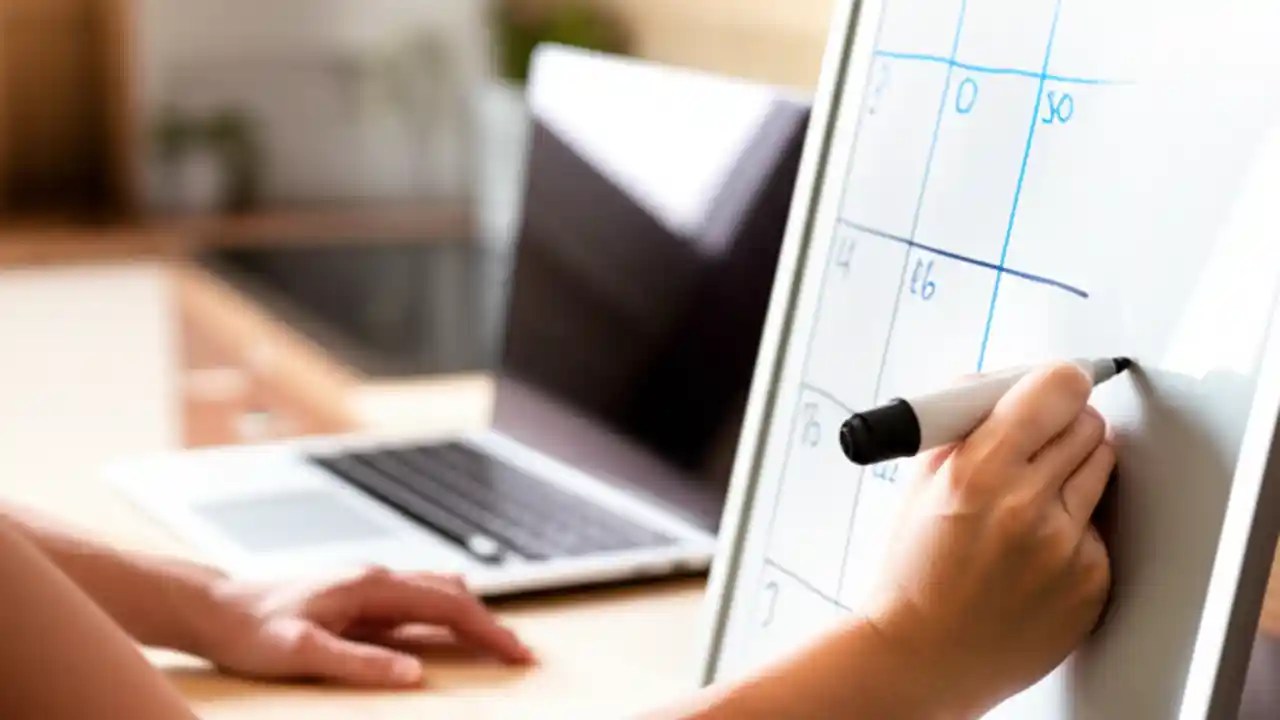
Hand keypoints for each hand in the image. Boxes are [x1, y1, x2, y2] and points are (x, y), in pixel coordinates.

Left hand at [192, 567, 534, 687]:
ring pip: (438, 595)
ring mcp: (369, 585)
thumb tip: (416, 673)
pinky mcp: (360, 597)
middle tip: (522, 655)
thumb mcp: (301, 653)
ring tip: (499, 642)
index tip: (518, 654)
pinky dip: (448, 615)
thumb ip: (360, 663)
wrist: (214, 606)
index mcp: (372, 585)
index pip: (449, 605)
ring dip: (472, 617)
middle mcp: (377, 578)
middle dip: (491, 625)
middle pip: (452, 597)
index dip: (488, 630)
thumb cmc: (251, 629)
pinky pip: (417, 602)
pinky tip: (451, 625)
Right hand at [864, 363, 1115, 715]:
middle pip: (1087, 423)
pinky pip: (1102, 527)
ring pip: (1101, 466)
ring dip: (1073, 472)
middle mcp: (1026, 505)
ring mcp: (1065, 546)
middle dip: (1063, 426)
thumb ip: (961, 427)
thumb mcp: (920, 484)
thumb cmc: (914, 573)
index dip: (1058, 381)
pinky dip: (1076, 528)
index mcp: (978, 472)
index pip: (1055, 389)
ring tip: (1033, 500)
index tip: (1059, 383)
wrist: (923, 656)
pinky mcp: (1091, 580)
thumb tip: (997, 382)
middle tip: (1038, 445)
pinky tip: (1037, 549)